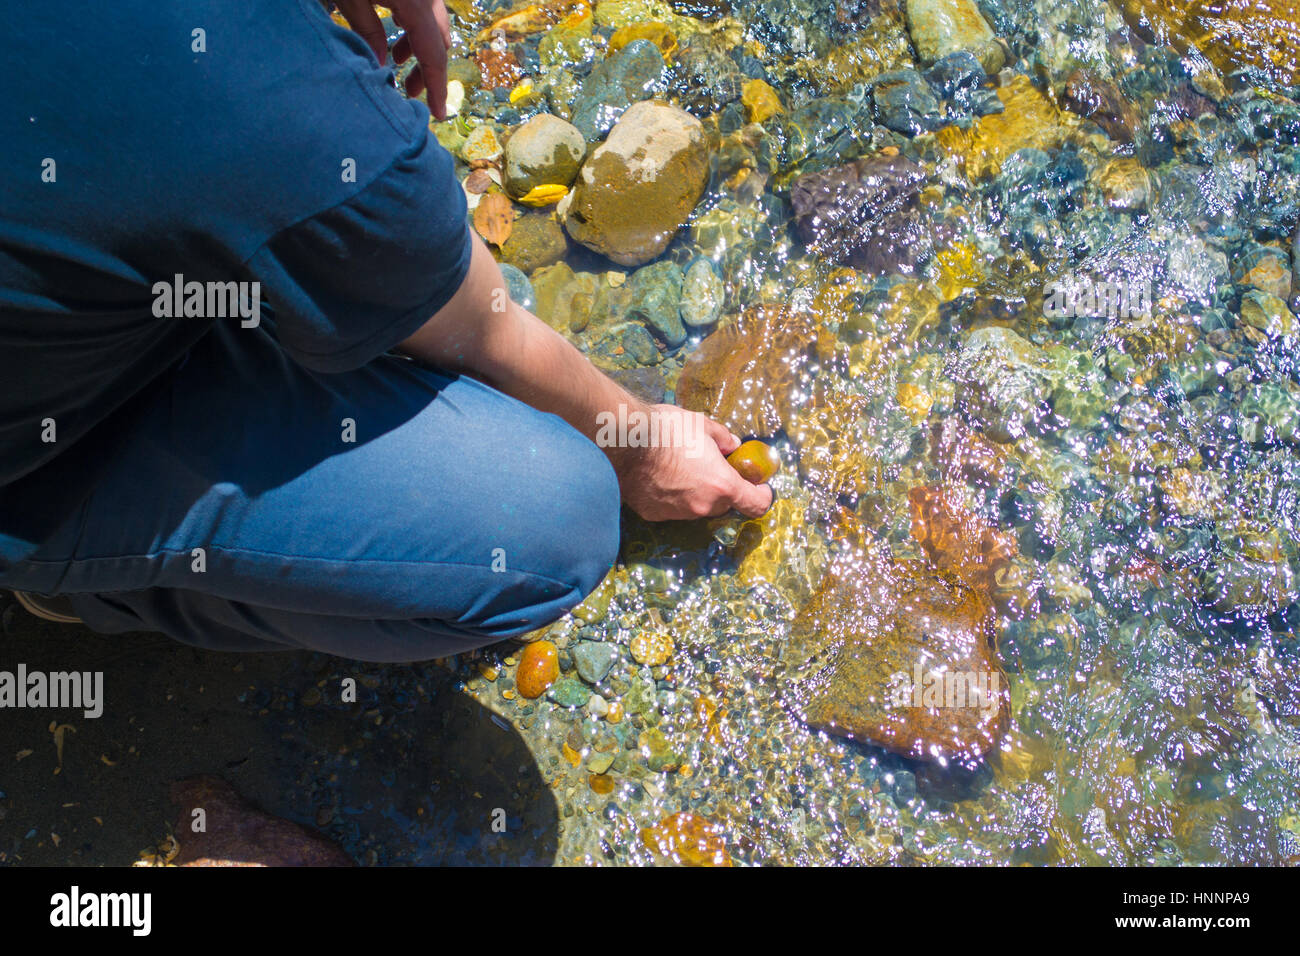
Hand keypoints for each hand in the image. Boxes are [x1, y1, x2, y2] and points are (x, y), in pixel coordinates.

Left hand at [335, 0, 452, 119]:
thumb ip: (367, 31)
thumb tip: (380, 65)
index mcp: (416, 5)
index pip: (433, 55)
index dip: (437, 88)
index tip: (438, 114)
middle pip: (438, 43)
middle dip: (426, 71)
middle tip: (409, 90)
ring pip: (433, 25)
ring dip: (419, 47)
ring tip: (396, 60)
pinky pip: (425, 10)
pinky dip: (415, 26)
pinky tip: (398, 28)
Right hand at [610, 404, 773, 521]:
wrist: (625, 441)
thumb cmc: (667, 429)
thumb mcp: (702, 424)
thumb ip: (724, 438)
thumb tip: (733, 445)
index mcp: (722, 485)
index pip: (755, 505)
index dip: (763, 496)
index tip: (761, 487)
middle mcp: (703, 505)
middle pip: (724, 505)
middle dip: (724, 489)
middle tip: (713, 468)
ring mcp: (678, 513)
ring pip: (697, 507)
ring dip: (697, 493)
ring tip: (681, 468)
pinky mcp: (655, 514)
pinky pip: (672, 508)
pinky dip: (673, 496)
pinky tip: (661, 476)